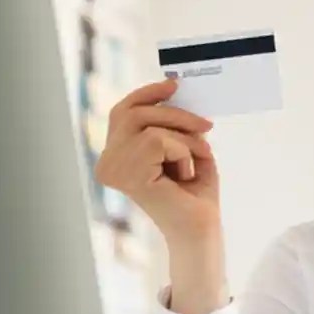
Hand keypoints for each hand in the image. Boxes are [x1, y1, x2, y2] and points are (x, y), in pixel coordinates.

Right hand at [94, 78, 221, 244]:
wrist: (202, 228)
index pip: (122, 112)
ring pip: (148, 124)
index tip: (174, 84)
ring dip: (184, 138)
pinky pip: (159, 140)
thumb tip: (174, 88)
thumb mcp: (185, 147)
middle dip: (175, 113)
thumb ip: (174, 123)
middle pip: (133, 112)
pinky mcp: (128, 175)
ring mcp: (113, 169)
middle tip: (206, 125)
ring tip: (197, 160)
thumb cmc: (195, 194)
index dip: (146, 94)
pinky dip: (183, 152)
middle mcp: (107, 163)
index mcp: (115, 156)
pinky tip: (186, 175)